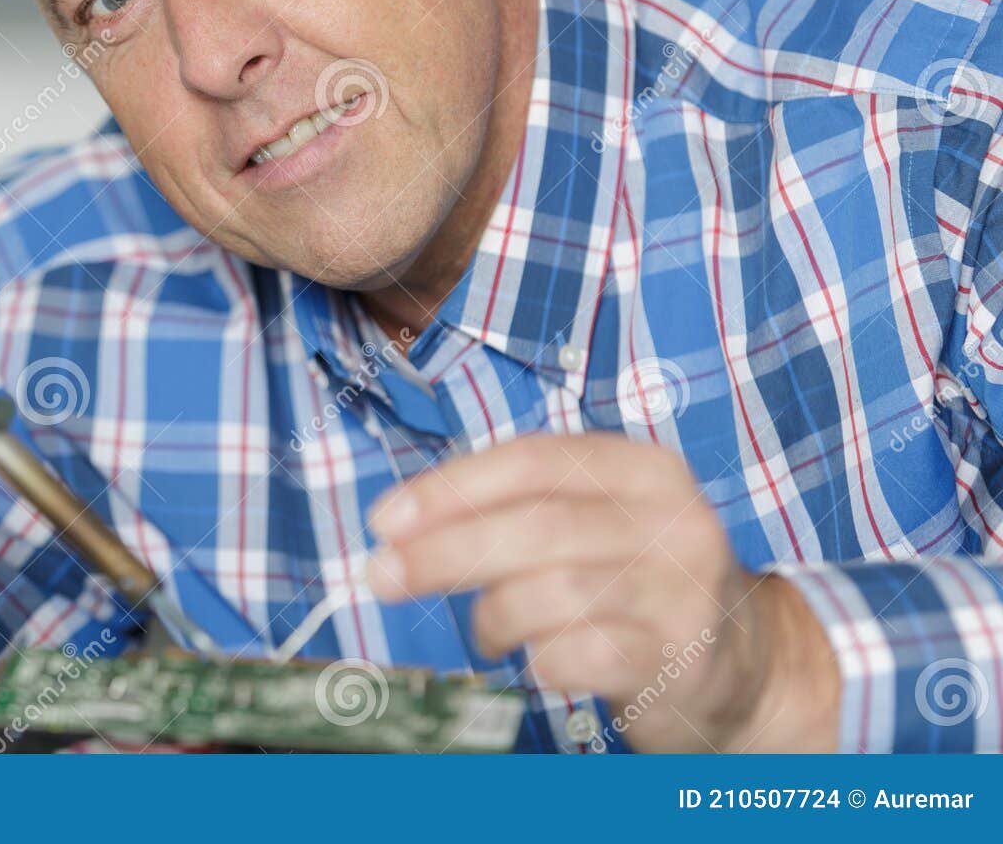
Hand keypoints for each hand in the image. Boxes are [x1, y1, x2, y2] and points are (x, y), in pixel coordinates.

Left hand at [365, 434, 839, 751]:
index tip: (385, 520)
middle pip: (535, 525)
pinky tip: (535, 664)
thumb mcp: (591, 523)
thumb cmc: (633, 583)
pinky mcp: (684, 657)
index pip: (531, 461)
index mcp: (640, 468)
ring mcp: (682, 589)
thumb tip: (400, 528)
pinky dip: (542, 659)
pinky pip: (588, 654)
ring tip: (486, 634)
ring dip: (494, 616)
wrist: (742, 666)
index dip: (450, 487)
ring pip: (554, 591)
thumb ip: (513, 510)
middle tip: (383, 576)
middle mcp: (670, 519)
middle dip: (444, 550)